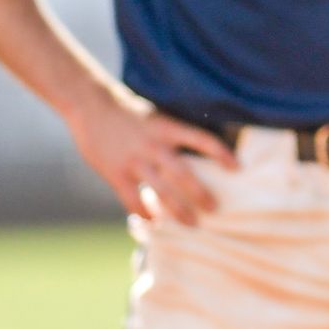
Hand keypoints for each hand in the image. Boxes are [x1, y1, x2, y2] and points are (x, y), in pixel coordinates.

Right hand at [64, 83, 236, 224]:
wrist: (91, 105)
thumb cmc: (126, 111)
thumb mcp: (154, 117)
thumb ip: (170, 136)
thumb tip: (189, 154)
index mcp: (167, 128)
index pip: (202, 140)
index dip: (222, 154)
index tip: (237, 168)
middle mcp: (154, 146)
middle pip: (184, 174)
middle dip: (201, 194)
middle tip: (215, 208)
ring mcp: (134, 161)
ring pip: (161, 191)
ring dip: (178, 210)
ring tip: (192, 223)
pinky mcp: (115, 173)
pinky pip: (132, 198)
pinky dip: (143, 212)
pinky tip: (153, 221)